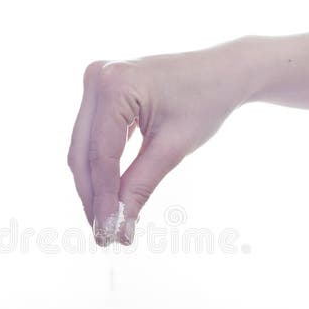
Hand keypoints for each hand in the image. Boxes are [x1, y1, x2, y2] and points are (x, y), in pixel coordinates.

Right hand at [67, 41, 256, 244]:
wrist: (224, 71)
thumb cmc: (206, 102)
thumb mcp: (174, 148)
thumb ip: (140, 186)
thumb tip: (118, 228)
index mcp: (115, 85)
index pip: (102, 156)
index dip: (103, 201)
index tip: (108, 235)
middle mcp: (97, 78)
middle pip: (83, 153)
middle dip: (93, 198)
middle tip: (103, 237)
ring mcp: (95, 82)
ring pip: (83, 149)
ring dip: (93, 187)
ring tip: (106, 224)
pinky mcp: (100, 92)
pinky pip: (92, 138)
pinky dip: (100, 168)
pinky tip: (108, 198)